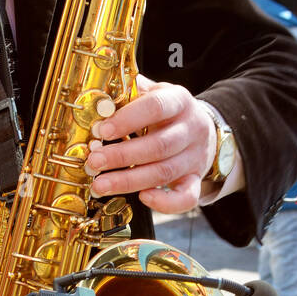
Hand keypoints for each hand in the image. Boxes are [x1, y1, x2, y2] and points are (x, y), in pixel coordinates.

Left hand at [85, 75, 215, 213]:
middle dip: (122, 156)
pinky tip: (142, 198)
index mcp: (179, 101)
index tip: (102, 131)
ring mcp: (196, 157)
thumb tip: (101, 98)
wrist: (202, 129)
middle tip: (94, 162)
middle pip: (158, 145)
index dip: (128, 119)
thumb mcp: (154, 93)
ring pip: (164, 172)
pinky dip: (165, 202)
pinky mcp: (196, 180)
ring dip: (129, 181)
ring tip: (100, 185)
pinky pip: (187, 197)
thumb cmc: (167, 113)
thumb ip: (131, 93)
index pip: (156, 107)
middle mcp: (192, 128)